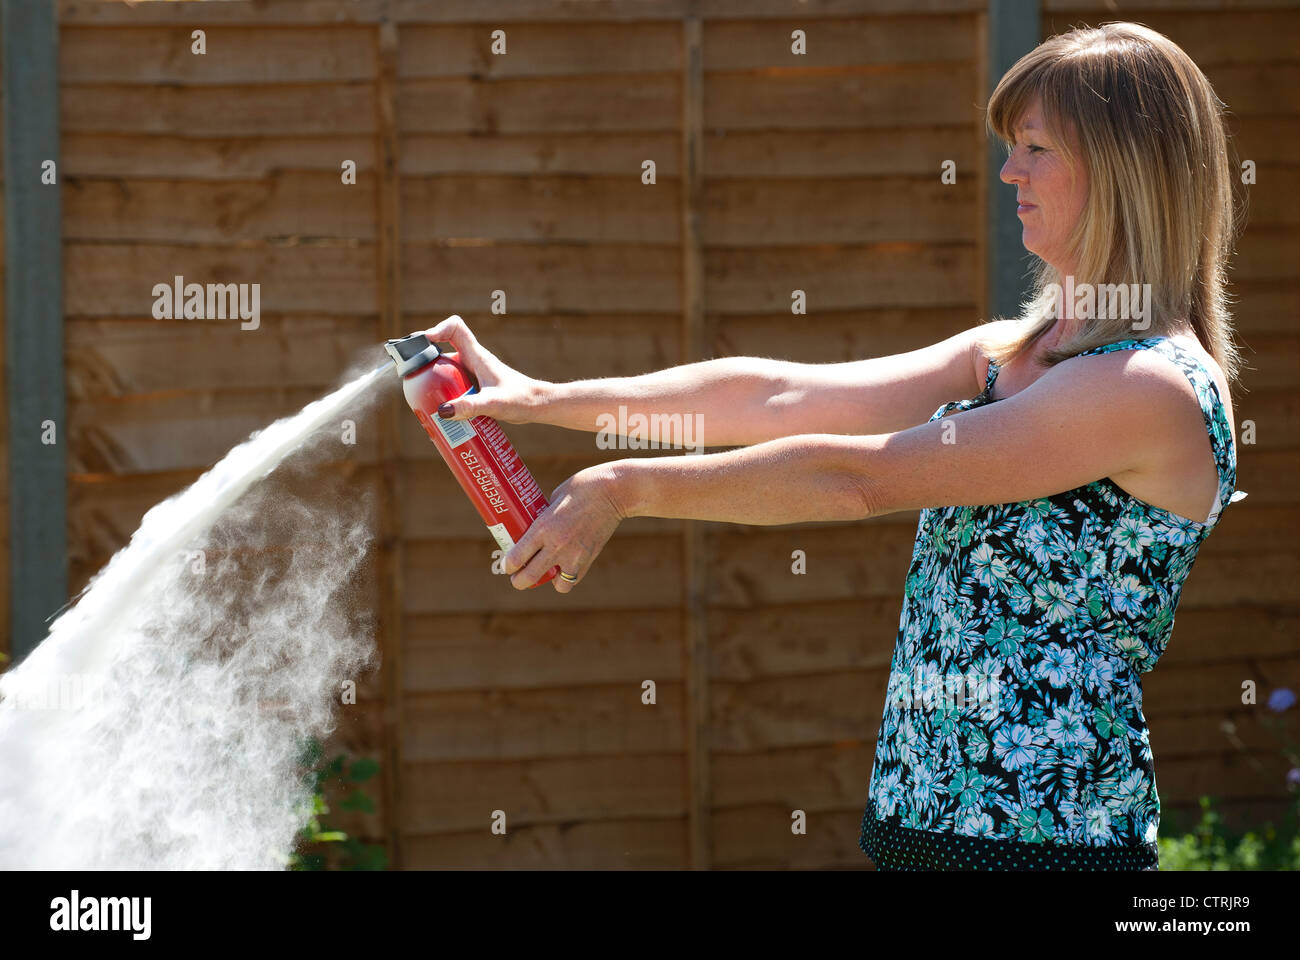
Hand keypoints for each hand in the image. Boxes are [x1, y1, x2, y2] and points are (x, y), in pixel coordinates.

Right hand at [421, 315, 547, 423]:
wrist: (538, 406)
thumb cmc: (521, 400)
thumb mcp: (493, 404)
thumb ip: (469, 407)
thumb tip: (442, 411)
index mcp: (477, 355)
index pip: (455, 328)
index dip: (437, 329)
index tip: (424, 343)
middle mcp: (473, 360)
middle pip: (442, 349)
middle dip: (424, 360)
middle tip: (409, 377)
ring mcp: (473, 373)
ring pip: (446, 369)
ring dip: (432, 379)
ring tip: (419, 397)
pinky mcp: (475, 386)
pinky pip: (453, 383)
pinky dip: (443, 392)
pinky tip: (439, 411)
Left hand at [502, 464, 627, 592]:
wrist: (615, 491)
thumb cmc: (582, 487)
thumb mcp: (555, 499)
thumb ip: (545, 516)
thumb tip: (536, 526)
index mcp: (543, 528)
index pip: (517, 557)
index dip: (508, 566)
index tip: (507, 565)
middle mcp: (556, 545)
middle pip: (530, 576)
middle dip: (520, 581)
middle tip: (517, 577)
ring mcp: (575, 554)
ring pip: (557, 585)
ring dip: (548, 581)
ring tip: (546, 573)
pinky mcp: (590, 558)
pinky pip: (574, 578)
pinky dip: (568, 577)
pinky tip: (565, 568)